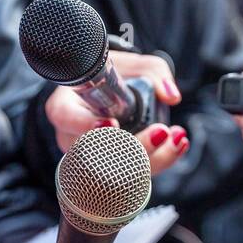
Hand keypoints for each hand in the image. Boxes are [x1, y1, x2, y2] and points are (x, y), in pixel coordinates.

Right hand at [44, 51, 186, 174]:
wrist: (112, 94)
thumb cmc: (114, 77)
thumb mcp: (132, 66)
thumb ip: (153, 73)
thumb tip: (171, 96)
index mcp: (66, 105)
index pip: (66, 117)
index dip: (86, 125)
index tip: (112, 124)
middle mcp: (72, 137)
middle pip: (94, 154)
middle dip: (132, 148)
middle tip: (160, 131)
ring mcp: (87, 159)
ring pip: (115, 172)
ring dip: (152, 158)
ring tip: (176, 138)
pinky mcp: (109, 170)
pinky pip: (130, 176)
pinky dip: (159, 161)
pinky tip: (177, 146)